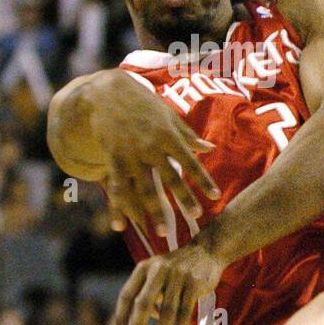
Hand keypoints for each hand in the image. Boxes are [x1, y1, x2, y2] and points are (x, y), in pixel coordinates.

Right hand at [47, 70, 219, 233]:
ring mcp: (131, 154)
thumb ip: (188, 135)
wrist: (107, 92)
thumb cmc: (142, 104)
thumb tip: (209, 149)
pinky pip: (117, 186)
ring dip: (155, 211)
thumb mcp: (168, 116)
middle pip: (170, 177)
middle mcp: (152, 146)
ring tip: (164, 232)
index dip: (203, 180)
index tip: (216, 196)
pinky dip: (119, 207)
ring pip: (145, 188)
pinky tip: (121, 227)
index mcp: (168, 136)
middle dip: (184, 198)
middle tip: (195, 217)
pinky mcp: (112, 157)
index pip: (191, 162)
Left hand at [114, 236, 224, 324]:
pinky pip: (184, 311)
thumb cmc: (176, 270)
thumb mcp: (156, 275)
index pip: (126, 294)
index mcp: (144, 268)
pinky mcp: (195, 283)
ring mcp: (178, 276)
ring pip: (167, 311)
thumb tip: (140, 323)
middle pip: (143, 303)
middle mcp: (159, 270)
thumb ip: (147, 296)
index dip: (121, 317)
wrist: (206, 250)